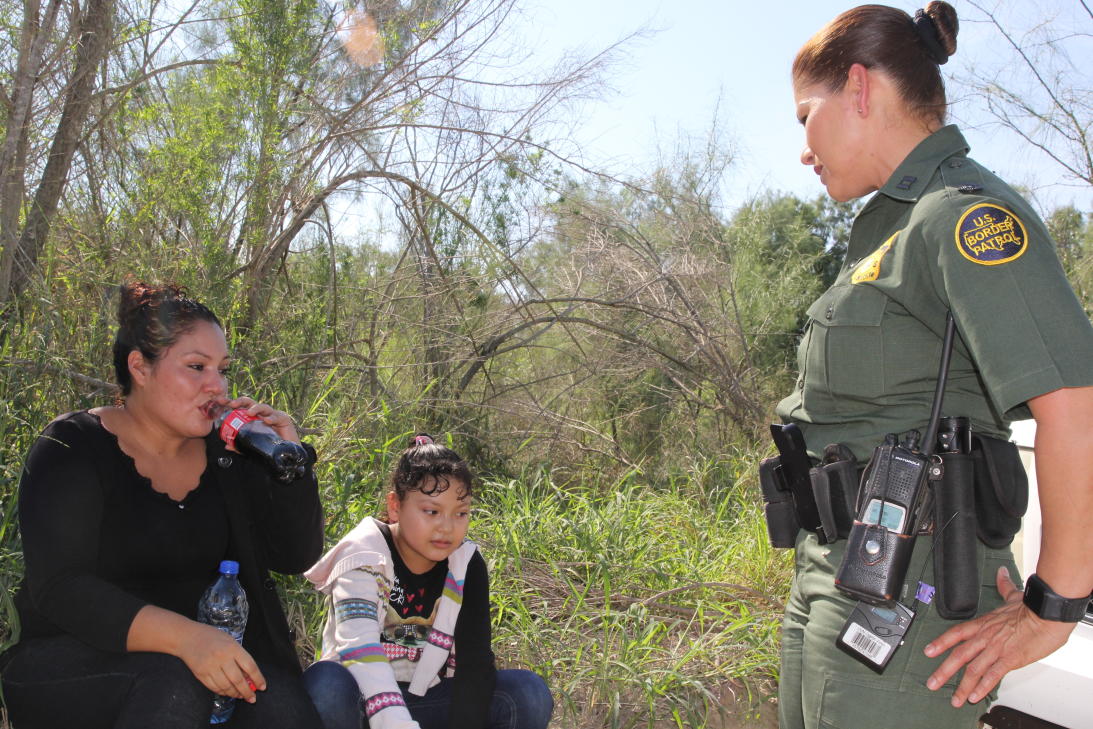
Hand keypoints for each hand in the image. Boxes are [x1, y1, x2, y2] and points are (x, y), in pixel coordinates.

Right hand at [178, 622, 266, 702]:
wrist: (188, 637)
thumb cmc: (213, 638)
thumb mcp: (231, 642)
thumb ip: (240, 657)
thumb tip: (250, 677)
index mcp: (233, 648)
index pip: (250, 666)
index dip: (258, 678)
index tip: (262, 687)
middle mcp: (222, 658)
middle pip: (238, 680)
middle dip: (247, 691)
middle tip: (252, 698)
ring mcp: (210, 667)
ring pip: (226, 686)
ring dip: (235, 694)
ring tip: (241, 696)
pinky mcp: (201, 674)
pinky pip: (214, 688)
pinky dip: (223, 692)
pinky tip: (228, 693)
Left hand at [224, 396, 300, 444]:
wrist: (287, 453)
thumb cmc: (269, 446)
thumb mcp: (252, 446)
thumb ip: (240, 445)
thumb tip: (227, 446)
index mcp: (252, 419)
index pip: (240, 407)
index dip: (231, 403)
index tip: (221, 401)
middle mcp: (261, 415)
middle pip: (250, 403)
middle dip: (240, 401)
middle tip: (232, 404)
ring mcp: (272, 415)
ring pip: (263, 407)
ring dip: (256, 408)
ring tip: (250, 413)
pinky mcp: (283, 419)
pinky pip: (277, 416)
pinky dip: (272, 418)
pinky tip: (268, 421)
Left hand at [924, 565, 1075, 705]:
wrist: (1047, 615)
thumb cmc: (1031, 607)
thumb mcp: (1012, 595)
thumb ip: (1003, 587)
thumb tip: (1001, 574)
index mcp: (983, 624)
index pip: (955, 634)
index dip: (940, 643)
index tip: (928, 652)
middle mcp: (985, 638)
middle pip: (959, 655)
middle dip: (943, 671)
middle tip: (932, 683)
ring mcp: (996, 649)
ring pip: (973, 669)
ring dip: (963, 686)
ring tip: (955, 699)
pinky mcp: (1010, 659)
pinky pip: (993, 675)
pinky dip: (983, 686)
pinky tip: (975, 696)